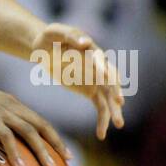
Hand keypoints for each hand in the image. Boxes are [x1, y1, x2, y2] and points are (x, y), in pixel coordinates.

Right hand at [0, 75, 68, 165]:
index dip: (52, 135)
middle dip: (56, 143)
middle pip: (41, 125)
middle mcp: (11, 105)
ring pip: (30, 132)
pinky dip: (15, 152)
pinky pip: (7, 137)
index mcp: (11, 103)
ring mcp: (2, 111)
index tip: (62, 150)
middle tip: (68, 160)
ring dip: (42, 151)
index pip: (38, 119)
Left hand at [31, 23, 124, 139]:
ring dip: (114, 111)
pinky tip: (102, 134)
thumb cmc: (51, 37)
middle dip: (115, 92)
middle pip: (110, 80)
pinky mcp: (91, 90)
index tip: (111, 81)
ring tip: (119, 125)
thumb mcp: (56, 32)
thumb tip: (85, 41)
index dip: (105, 71)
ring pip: (108, 97)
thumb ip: (70, 35)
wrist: (46, 48)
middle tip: (119, 103)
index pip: (101, 62)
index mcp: (93, 51)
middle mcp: (99, 66)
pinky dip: (102, 119)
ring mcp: (96, 79)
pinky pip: (100, 105)